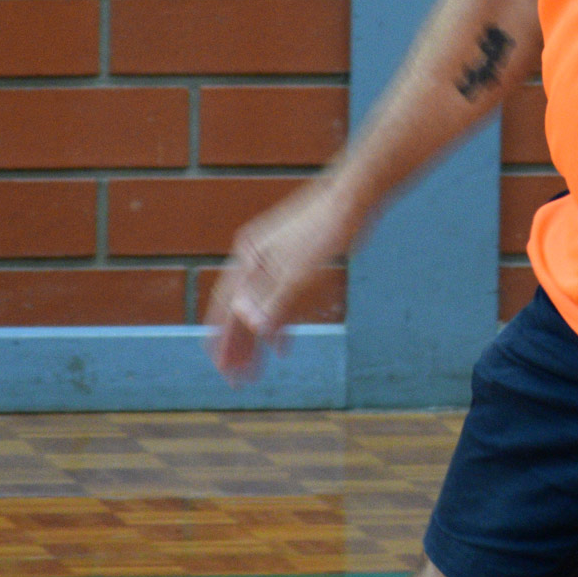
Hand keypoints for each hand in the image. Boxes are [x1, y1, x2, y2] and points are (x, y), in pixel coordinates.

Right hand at [204, 180, 351, 381]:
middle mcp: (254, 259)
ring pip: (258, 306)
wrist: (354, 196)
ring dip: (255, 339)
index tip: (223, 371)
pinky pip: (277, 300)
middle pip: (239, 309)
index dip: (224, 340)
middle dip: (236, 346)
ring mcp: (273, 259)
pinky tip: (283, 346)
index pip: (228, 307)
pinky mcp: (294, 261)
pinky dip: (277, 323)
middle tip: (235, 380)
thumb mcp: (301, 270)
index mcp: (249, 259)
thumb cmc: (326, 229)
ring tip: (254, 371)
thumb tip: (250, 326)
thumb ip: (276, 299)